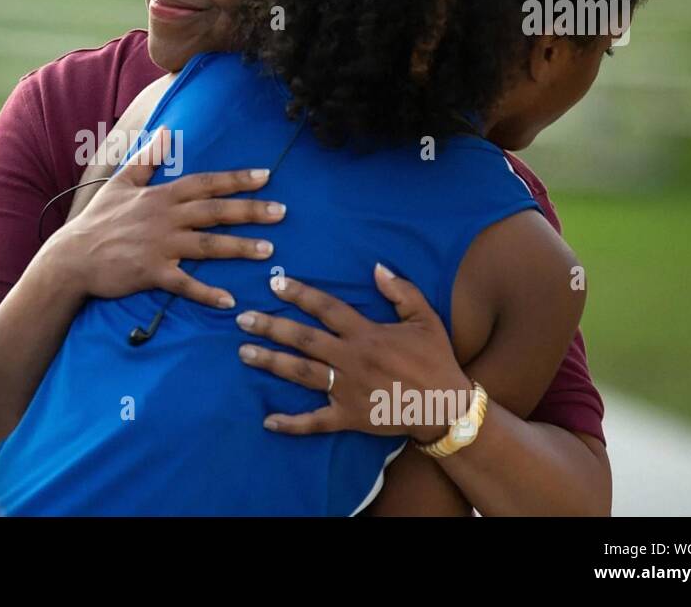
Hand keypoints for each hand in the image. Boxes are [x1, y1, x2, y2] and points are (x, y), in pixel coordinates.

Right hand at [44, 127, 285, 308]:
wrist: (72, 257)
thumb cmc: (99, 220)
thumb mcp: (121, 182)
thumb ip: (147, 158)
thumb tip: (165, 132)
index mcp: (160, 196)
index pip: (205, 183)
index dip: (236, 179)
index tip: (266, 176)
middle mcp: (164, 218)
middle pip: (214, 212)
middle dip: (249, 211)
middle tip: (281, 212)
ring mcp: (158, 246)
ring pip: (206, 246)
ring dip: (238, 248)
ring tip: (268, 251)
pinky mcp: (151, 273)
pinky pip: (184, 284)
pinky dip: (207, 293)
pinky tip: (230, 301)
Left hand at [235, 263, 472, 442]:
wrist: (447, 407)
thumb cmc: (437, 360)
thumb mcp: (425, 319)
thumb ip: (401, 292)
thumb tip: (377, 267)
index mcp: (367, 334)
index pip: (326, 308)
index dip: (300, 294)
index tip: (274, 284)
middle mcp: (351, 359)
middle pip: (304, 340)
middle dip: (271, 327)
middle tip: (243, 318)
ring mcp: (348, 389)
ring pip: (301, 373)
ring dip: (271, 362)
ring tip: (244, 352)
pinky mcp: (349, 417)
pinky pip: (316, 421)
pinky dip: (291, 423)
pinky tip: (268, 421)